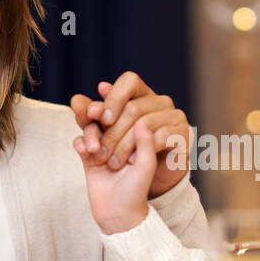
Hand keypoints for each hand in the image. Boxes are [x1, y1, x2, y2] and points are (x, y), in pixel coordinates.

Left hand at [69, 71, 190, 197]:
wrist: (148, 179)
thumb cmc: (123, 151)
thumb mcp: (103, 134)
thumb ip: (91, 117)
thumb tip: (76, 100)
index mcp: (142, 94)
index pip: (129, 80)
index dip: (113, 97)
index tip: (99, 118)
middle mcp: (161, 101)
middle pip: (134, 107)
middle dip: (112, 131)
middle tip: (98, 150)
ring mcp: (175, 116)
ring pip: (145, 123)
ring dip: (124, 145)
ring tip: (112, 161)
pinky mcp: (183, 135)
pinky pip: (161, 137)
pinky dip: (142, 150)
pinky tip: (131, 162)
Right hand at [74, 116, 155, 233]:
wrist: (119, 215)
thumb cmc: (137, 192)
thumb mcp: (146, 166)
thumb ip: (145, 143)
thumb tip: (142, 119)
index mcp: (136, 137)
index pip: (126, 113)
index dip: (118, 106)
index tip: (113, 109)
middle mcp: (119, 139)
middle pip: (105, 115)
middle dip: (98, 110)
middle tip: (96, 111)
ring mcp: (103, 147)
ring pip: (91, 127)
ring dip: (89, 131)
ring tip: (93, 147)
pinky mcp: (88, 158)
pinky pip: (80, 141)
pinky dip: (80, 142)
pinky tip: (85, 150)